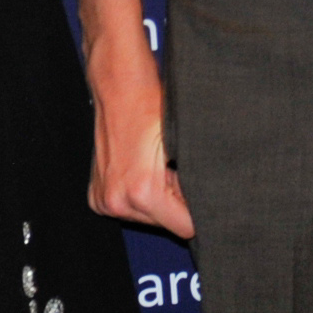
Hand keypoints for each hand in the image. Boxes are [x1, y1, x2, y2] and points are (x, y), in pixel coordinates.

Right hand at [84, 52, 195, 237]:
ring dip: (159, 197)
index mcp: (141, 192)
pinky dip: (140, 194)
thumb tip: (215, 203)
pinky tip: (143, 168)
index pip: (184, 227)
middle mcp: (117, 201)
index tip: (203, 191)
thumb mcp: (185, 143)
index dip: (199, 210)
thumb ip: (197, 181)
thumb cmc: (152, 105)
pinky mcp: (97, 195)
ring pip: (149, 217)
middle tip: (175, 169)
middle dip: (177, 201)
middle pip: (166, 224)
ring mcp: (103, 200)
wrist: (119, 84)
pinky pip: (129, 207)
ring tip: (159, 165)